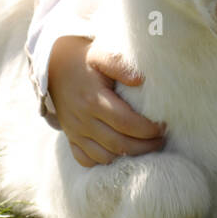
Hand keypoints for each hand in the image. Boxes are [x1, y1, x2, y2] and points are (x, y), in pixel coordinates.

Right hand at [47, 35, 167, 167]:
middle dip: (145, 147)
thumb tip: (140, 80)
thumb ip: (119, 65)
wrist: (54, 66)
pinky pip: (86, 160)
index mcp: (93, 100)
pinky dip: (104, 162)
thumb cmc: (84, 61)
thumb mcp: (100, 55)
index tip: (163, 126)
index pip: (126, 123)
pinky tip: (120, 154)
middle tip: (161, 140)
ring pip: (105, 157)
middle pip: (119, 145)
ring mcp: (75, 132)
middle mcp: (83, 120)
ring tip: (146, 148)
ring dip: (129, 157)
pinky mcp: (70, 137)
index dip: (148, 129)